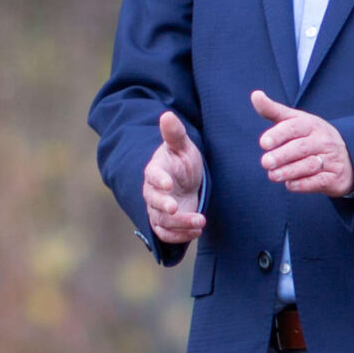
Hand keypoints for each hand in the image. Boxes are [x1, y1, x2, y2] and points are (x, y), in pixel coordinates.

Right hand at [143, 110, 207, 244]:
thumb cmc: (182, 161)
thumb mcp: (182, 146)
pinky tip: (196, 232)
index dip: (159, 181)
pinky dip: (180, 236)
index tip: (169, 184)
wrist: (184, 181)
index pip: (152, 176)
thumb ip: (174, 134)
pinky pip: (166, 234)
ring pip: (162, 221)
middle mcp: (152, 192)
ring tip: (201, 222)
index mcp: (155, 171)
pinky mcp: (165, 224)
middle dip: (164, 206)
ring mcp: (157, 210)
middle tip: (176, 208)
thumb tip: (167, 115)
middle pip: (153, 201)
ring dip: (180, 224)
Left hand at [251, 89, 353, 196]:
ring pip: (309, 165)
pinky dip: (303, 184)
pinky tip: (289, 185)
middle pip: (301, 148)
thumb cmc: (311, 137)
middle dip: (282, 155)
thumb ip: (273, 110)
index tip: (263, 143)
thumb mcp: (295, 121)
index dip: (278, 135)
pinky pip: (318, 181)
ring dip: (289, 171)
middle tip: (265, 162)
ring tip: (272, 175)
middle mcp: (323, 140)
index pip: (294, 127)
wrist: (347, 157)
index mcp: (311, 124)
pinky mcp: (334, 177)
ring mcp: (331, 159)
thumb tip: (255, 95)